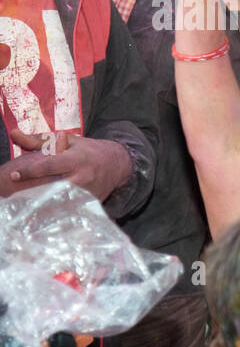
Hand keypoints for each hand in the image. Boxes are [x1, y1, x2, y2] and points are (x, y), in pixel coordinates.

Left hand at [1, 131, 130, 201]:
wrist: (118, 164)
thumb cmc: (87, 150)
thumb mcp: (66, 141)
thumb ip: (38, 140)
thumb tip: (13, 134)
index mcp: (76, 158)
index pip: (50, 166)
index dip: (31, 171)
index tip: (14, 175)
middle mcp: (83, 176)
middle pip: (54, 187)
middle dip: (34, 191)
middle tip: (16, 194)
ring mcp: (89, 191)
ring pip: (62, 201)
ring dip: (44, 203)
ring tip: (27, 206)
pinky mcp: (92, 202)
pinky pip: (72, 208)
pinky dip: (58, 210)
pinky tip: (44, 213)